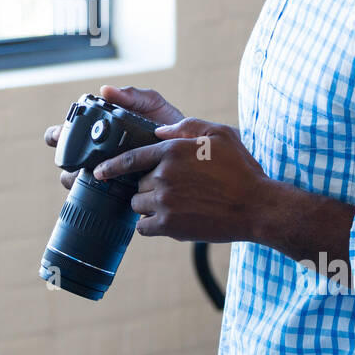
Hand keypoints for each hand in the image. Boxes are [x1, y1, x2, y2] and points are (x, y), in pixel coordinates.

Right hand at [43, 84, 184, 189]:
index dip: (57, 134)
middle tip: (76, 159)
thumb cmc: (168, 125)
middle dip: (65, 160)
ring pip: (76, 181)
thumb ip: (133, 96)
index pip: (66, 132)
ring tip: (93, 174)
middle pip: (66, 160)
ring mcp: (105, 174)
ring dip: (77, 179)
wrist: (192, 153)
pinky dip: (94, 195)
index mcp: (99, 130)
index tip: (58, 135)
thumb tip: (106, 89)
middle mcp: (96, 154)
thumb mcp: (153, 106)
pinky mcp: (115, 193)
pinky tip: (105, 189)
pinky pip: (97, 198)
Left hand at [91, 117, 275, 242]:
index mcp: (171, 151)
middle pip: (137, 184)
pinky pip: (144, 227)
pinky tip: (168, 221)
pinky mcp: (170, 226)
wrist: (256, 207)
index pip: (129, 158)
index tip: (98, 172)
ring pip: (137, 205)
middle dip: (149, 187)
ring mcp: (164, 202)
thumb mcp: (219, 134)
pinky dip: (151, 225)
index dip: (111, 167)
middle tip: (173, 190)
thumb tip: (159, 130)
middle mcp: (163, 176)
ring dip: (148, 206)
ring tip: (173, 205)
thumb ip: (187, 127)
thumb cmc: (241, 170)